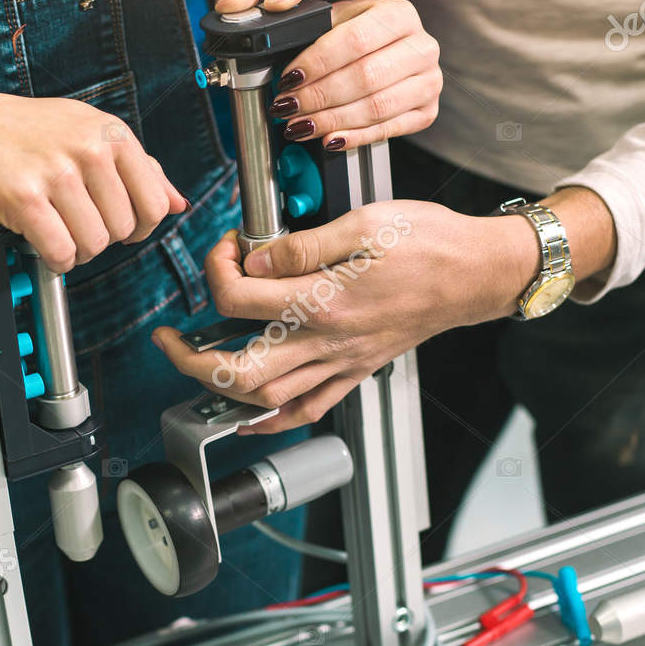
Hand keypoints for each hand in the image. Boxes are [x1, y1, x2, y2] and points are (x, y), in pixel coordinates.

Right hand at [0, 84, 186, 272]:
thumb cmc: (16, 130)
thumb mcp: (84, 132)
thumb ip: (138, 167)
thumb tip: (178, 202)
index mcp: (108, 132)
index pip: (154, 205)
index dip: (137, 228)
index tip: (116, 226)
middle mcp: (87, 148)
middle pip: (123, 230)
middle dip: (100, 239)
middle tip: (72, 224)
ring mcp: (55, 171)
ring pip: (94, 244)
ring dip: (75, 250)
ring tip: (54, 231)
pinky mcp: (23, 196)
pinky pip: (60, 251)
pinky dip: (53, 258)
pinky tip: (39, 242)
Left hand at [154, 189, 617, 433]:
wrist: (476, 273)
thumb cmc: (428, 242)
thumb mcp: (361, 223)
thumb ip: (300, 245)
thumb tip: (253, 255)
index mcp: (323, 300)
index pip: (238, 297)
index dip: (217, 267)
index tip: (227, 246)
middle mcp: (327, 340)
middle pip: (237, 370)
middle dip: (189, 359)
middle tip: (168, 338)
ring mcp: (340, 362)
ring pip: (265, 400)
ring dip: (220, 390)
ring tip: (197, 365)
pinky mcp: (354, 371)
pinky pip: (306, 411)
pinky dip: (270, 422)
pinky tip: (247, 417)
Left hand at [271, 0, 439, 150]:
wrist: (393, 50)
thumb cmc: (362, 34)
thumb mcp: (341, 17)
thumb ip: (319, 26)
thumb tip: (282, 41)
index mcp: (400, 15)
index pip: (355, 40)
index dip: (318, 62)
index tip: (290, 78)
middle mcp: (422, 47)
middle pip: (365, 77)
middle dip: (318, 96)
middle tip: (288, 106)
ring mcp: (428, 82)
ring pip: (376, 107)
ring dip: (332, 120)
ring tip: (301, 125)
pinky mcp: (427, 112)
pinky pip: (388, 130)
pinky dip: (354, 137)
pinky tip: (329, 139)